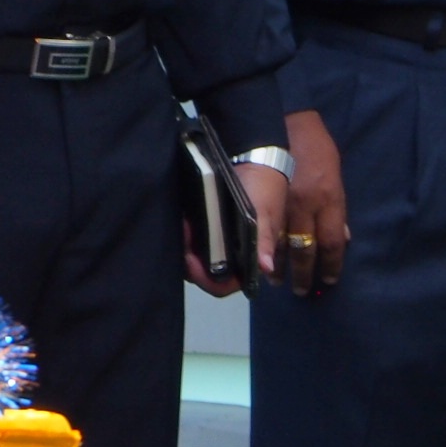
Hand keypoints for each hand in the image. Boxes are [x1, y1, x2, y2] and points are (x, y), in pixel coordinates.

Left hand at [180, 162, 287, 293]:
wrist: (252, 161)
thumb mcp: (264, 213)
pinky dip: (182, 232)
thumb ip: (263, 240)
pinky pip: (189, 238)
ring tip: (181, 224)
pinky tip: (180, 217)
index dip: (206, 279)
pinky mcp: (205, 226)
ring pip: (194, 256)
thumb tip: (266, 267)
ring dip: (184, 245)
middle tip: (182, 234)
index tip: (191, 259)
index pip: (224, 285)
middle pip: (203, 272)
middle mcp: (230, 256)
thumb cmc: (263, 190)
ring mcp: (215, 241)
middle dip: (188, 260)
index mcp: (248, 260)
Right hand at [279, 108, 348, 296]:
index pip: (332, 243)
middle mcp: (306, 205)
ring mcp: (280, 202)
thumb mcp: (336, 178)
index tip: (329, 280)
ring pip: (280, 243)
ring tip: (280, 282)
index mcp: (328, 199)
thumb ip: (338, 210)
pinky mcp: (261, 197)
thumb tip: (343, 238)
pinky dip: (263, 248)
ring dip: (281, 266)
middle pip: (306, 249)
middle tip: (304, 292)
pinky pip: (263, 229)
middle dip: (305, 274)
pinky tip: (262, 260)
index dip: (331, 265)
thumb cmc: (316, 149)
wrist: (281, 123)